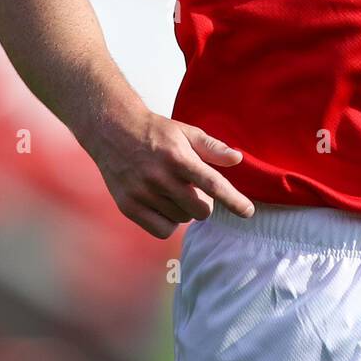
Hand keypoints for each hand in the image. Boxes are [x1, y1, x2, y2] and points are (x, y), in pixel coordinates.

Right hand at [82, 101, 254, 238]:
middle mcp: (159, 177)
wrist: (112, 130)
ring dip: (185, 210)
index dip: (233, 200)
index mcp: (177, 157)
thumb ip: (212, 147)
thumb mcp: (185, 131)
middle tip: (194, 188)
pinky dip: (169, 222)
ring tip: (173, 190)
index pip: (212, 184)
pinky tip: (164, 205)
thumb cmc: (155, 132)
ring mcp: (142, 194)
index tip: (248, 212)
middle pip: (200, 210)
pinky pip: (162, 230)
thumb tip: (237, 159)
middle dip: (205, 203)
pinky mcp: (128, 207)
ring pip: (182, 220)